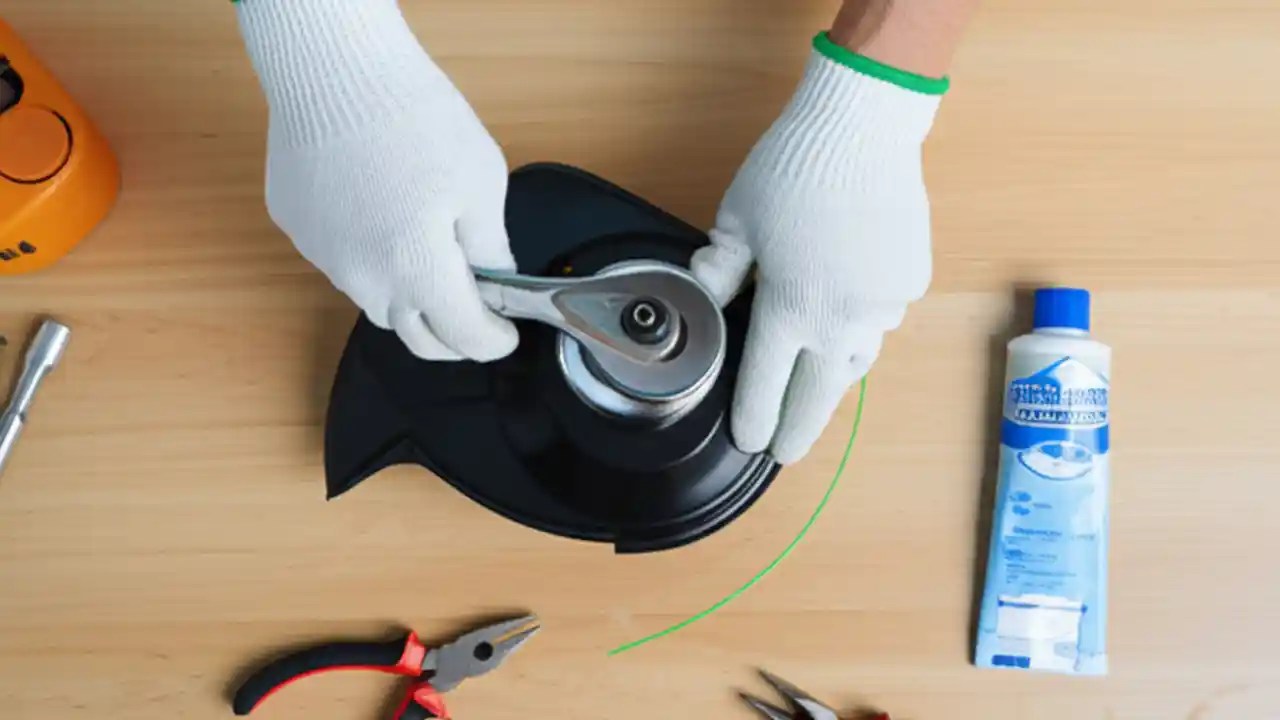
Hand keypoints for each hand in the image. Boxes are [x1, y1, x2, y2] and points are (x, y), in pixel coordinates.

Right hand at [239, 0, 515, 360]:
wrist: (334, 71)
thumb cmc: (416, 118)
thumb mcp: (482, 184)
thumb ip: (491, 249)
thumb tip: (494, 283)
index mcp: (420, 272)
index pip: (463, 338)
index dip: (492, 342)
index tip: (505, 334)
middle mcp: (366, 280)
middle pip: (415, 337)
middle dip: (452, 337)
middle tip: (475, 315)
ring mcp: (324, 258)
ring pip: (375, 302)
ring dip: (407, 297)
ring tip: (427, 260)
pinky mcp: (298, 231)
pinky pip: (341, 262)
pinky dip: (368, 257)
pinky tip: (380, 215)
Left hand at [693, 45, 941, 462]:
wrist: (862, 128)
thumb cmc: (791, 169)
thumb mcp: (735, 220)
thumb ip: (718, 271)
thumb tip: (703, 297)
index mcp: (787, 308)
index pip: (764, 385)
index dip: (753, 420)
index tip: (749, 440)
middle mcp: (839, 319)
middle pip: (817, 398)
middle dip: (798, 432)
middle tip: (785, 453)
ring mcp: (881, 305)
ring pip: (855, 361)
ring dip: (831, 378)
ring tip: (814, 387)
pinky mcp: (909, 285)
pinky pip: (881, 318)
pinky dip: (862, 322)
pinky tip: (846, 303)